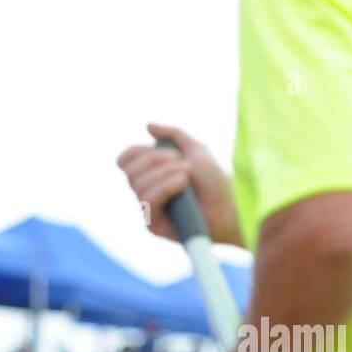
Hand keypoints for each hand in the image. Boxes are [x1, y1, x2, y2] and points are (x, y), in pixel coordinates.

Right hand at [117, 123, 240, 245]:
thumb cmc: (213, 183)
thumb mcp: (196, 150)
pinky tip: (182, 184)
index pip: (125, 161)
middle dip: (155, 160)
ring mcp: (148, 208)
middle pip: (130, 171)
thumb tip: (148, 125)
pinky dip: (165, 187)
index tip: (159, 150)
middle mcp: (145, 191)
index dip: (136, 152)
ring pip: (139, 185)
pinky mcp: (152, 225)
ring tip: (188, 175)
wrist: (226, 208)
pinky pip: (148, 201)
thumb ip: (173, 135)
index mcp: (151, 173)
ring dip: (166, 173)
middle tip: (183, 162)